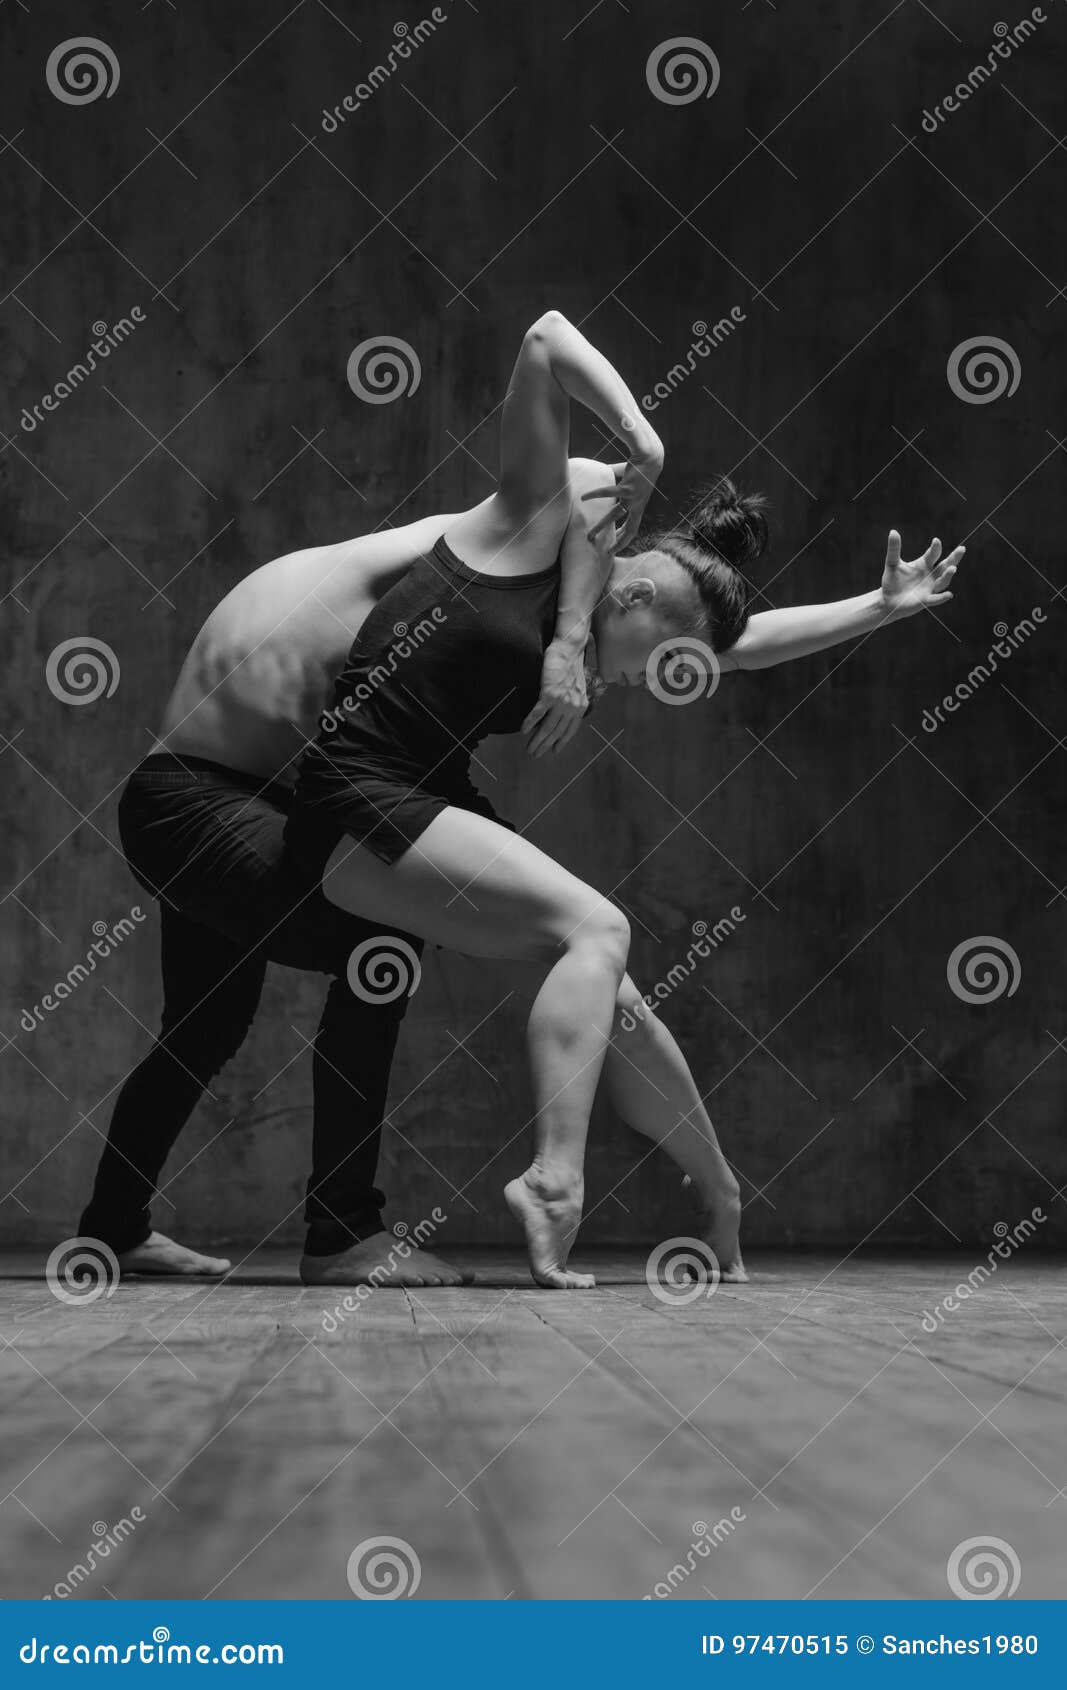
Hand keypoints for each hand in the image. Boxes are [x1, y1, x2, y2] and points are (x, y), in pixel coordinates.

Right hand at [523, 640, 590, 756]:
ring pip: (547, 727)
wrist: (569, 650)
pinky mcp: (549, 694)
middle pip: (557, 732)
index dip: (562, 742)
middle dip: (545, 745)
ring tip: (529, 748)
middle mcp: (572, 707)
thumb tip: (561, 714)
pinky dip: (530, 723)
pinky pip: (537, 713)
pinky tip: (524, 731)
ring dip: (537, 740)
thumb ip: (572, 702)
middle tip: (535, 754)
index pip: (570, 730)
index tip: (554, 751)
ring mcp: (561, 701)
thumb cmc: (571, 666)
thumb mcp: (577, 688)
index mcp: (581, 707)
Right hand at [582, 447, 662, 552]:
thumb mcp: (631, 484)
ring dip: (601, 527)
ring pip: (614, 517)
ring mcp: (632, 498)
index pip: (633, 528)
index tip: (615, 545)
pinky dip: (594, 495)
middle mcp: (637, 505)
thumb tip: (602, 481)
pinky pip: (608, 493)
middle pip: (628, 529)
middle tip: (607, 552)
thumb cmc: (641, 468)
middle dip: (618, 542)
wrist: (651, 457)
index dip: (625, 538)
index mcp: (639, 506)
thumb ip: (618, 487)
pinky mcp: (627, 488)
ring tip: (589, 534)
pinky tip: (584, 498)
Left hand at [879, 530, 964, 617]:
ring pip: (942, 581)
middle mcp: (930, 575)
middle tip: (962, 549)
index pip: (933, 554)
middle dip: (954, 558)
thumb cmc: (892, 581)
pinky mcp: (925, 600)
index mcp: (924, 564)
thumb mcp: (892, 564)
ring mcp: (929, 588)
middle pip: (945, 566)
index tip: (936, 541)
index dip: (935, 548)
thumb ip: (894, 549)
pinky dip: (942, 597)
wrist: (888, 600)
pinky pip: (935, 599)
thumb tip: (893, 531)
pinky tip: (948, 595)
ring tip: (953, 568)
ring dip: (948, 575)